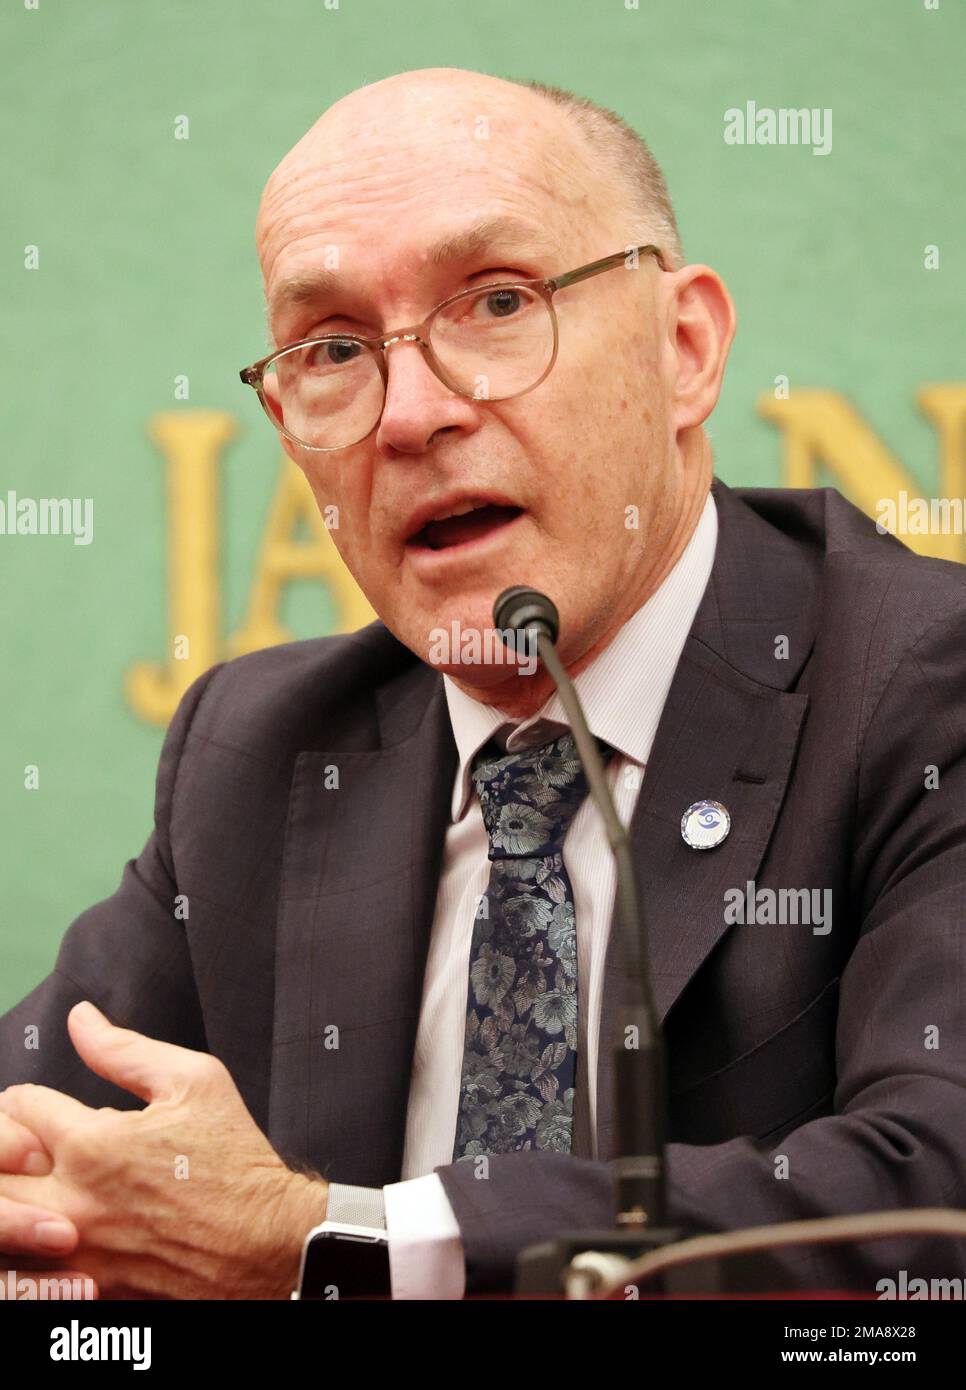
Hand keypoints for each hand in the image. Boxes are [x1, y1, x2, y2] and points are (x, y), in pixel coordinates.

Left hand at [0, 1002, 327, 1298]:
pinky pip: (31, 1269)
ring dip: (15, 1198)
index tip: (46, 1107)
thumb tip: (81, 1020)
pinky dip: (35, 1243)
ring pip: (6, 1224)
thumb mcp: (195, 1081)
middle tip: (32, 1146)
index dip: (29, 1099)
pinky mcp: (88, 1288)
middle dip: (6, 1148)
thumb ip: (126, 1049)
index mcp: (94, 1145)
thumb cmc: (238, 1164)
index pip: (19, 1107)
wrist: (269, 1245)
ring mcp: (77, 1253)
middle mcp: (73, 1203)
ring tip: (41, 1186)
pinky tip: (60, 1227)